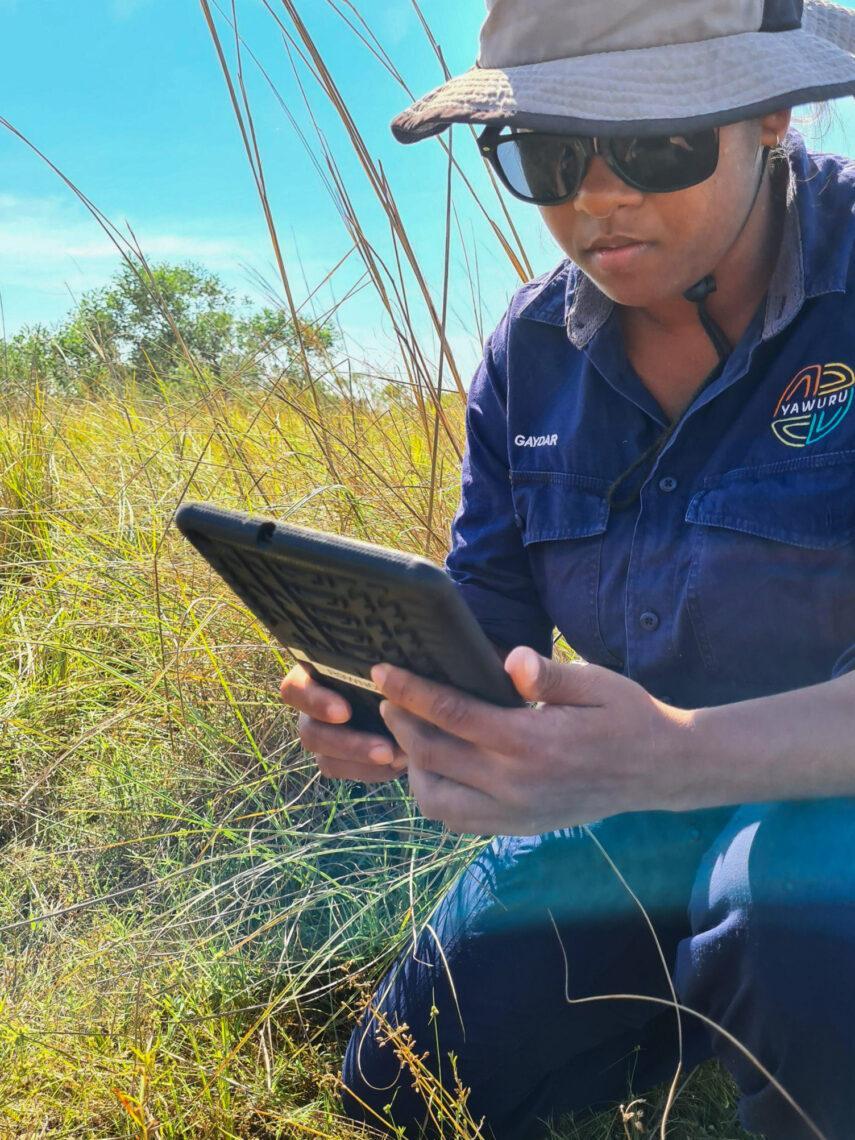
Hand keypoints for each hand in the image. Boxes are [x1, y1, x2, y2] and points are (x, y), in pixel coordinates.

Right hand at [280, 664, 406, 783]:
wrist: (409, 701)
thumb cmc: (397, 669)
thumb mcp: (393, 663)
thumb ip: (388, 665)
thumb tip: (387, 670)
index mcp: (315, 673)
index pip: (295, 688)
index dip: (314, 701)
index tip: (344, 712)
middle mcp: (312, 706)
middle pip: (310, 731)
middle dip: (346, 743)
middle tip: (384, 749)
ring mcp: (321, 734)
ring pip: (324, 757)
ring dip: (361, 759)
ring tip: (396, 757)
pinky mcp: (334, 758)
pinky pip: (341, 770)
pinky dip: (369, 771)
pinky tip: (397, 764)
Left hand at [371, 647, 694, 834]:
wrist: (662, 770)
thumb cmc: (627, 715)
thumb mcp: (596, 681)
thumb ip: (549, 674)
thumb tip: (512, 661)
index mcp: (532, 742)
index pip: (451, 714)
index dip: (410, 690)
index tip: (382, 671)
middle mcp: (517, 785)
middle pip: (432, 755)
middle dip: (400, 722)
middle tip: (386, 697)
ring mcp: (516, 813)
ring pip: (435, 798)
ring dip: (412, 765)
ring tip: (410, 732)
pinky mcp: (518, 827)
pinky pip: (458, 820)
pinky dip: (435, 794)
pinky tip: (438, 766)